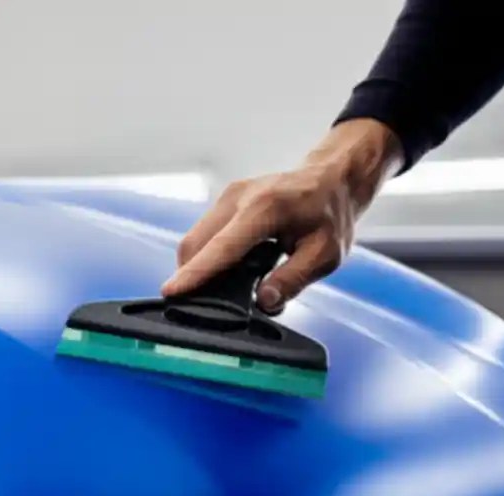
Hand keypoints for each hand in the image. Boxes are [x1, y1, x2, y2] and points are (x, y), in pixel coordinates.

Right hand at [161, 118, 402, 313]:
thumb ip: (293, 279)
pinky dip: (205, 256)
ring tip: (216, 293)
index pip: (221, 247)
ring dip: (197, 267)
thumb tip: (264, 302)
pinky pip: (203, 234)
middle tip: (200, 307)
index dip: (195, 273)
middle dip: (191, 276)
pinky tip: (224, 273)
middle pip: (195, 243)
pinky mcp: (225, 202)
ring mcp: (228, 197)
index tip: (171, 292)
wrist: (332, 178)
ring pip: (194, 239)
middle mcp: (239, 198)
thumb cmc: (332, 214)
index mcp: (265, 208)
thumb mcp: (326, 254)